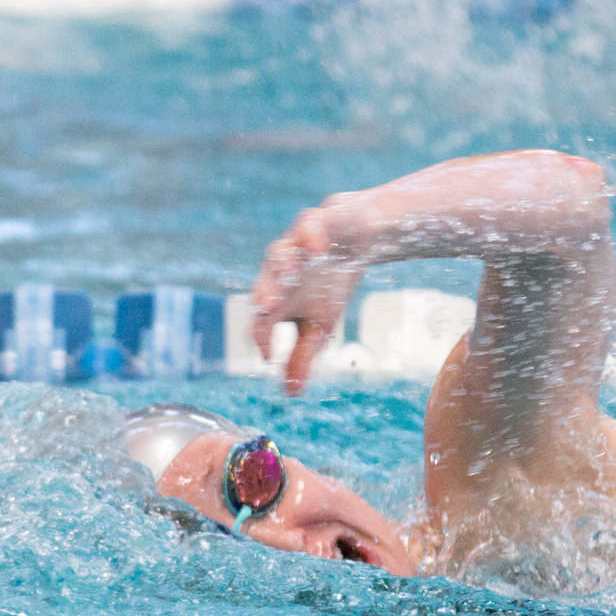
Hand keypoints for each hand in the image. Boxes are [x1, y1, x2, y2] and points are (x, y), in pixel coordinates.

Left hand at [251, 205, 363, 394]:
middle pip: (263, 282)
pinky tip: (317, 251)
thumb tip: (291, 394)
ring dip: (283, 264)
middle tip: (266, 310)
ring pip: (279, 252)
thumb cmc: (329, 284)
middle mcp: (280, 271)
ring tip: (289, 275)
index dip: (261, 337)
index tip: (268, 357)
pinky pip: (309, 226)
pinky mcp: (318, 222)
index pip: (260, 320)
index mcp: (276, 298)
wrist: (355, 237)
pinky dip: (311, 238)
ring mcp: (296, 245)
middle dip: (264, 295)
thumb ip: (302, 357)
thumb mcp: (319, 326)